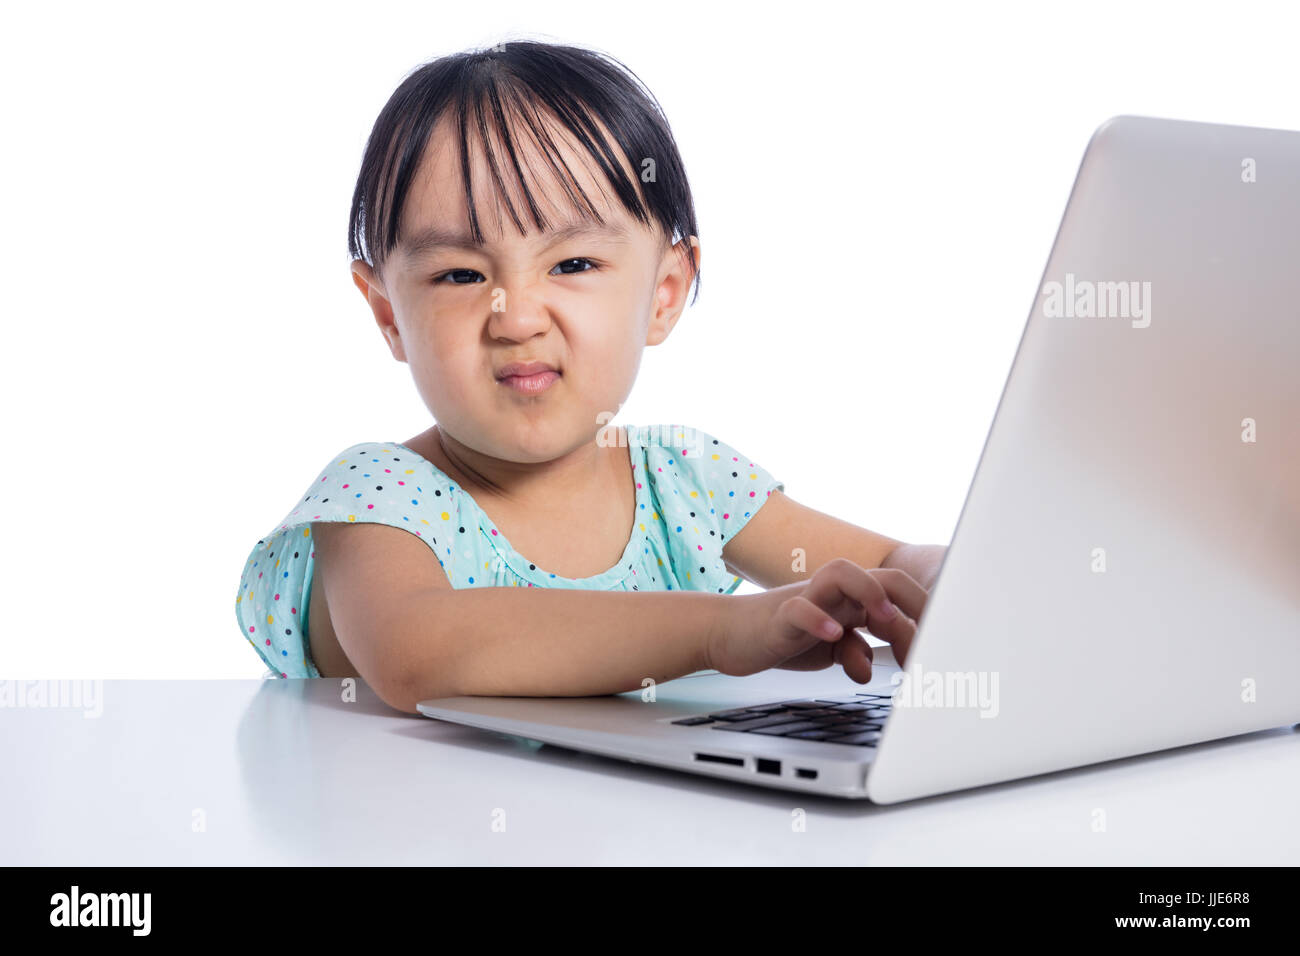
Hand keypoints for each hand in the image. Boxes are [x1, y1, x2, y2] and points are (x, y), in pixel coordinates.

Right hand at [707, 559, 927, 682]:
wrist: (729, 633)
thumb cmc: (782, 636)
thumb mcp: (829, 651)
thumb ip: (855, 652)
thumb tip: (873, 666)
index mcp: (851, 602)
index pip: (898, 592)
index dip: (926, 611)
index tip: (945, 640)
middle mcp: (834, 595)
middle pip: (882, 576)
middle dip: (913, 601)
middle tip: (930, 634)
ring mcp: (808, 600)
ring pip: (842, 575)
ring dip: (870, 595)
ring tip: (885, 620)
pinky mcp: (780, 615)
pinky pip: (800, 608)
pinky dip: (818, 620)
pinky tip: (833, 636)